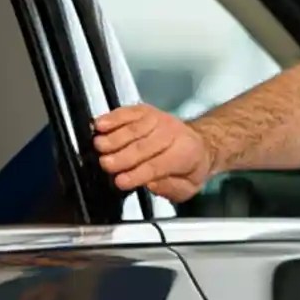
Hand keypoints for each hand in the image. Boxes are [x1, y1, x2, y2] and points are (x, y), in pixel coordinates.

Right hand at [92, 104, 213, 201]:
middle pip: (144, 146)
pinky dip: (113, 117)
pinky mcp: (147, 112)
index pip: (158, 165)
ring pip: (135, 128)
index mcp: (186, 154)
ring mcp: (159, 120)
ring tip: (100, 145)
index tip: (120, 181)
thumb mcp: (188, 187)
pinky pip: (129, 112)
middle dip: (122, 155)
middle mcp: (173, 133)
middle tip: (106, 164)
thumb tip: (151, 184)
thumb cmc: (189, 166)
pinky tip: (100, 125)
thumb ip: (171, 188)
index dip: (137, 173)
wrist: (199, 142)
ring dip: (115, 136)